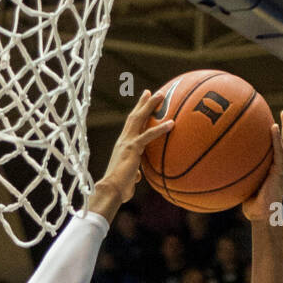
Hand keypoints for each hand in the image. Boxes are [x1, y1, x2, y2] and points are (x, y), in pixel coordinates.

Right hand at [90, 90, 173, 214]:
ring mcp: (127, 143)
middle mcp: (123, 141)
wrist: (110, 190)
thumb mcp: (128, 179)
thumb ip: (133, 174)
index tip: (143, 103)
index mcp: (122, 146)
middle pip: (134, 117)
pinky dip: (160, 129)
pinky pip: (148, 135)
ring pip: (139, 119)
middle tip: (151, 92)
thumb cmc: (119, 189)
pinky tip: (172, 123)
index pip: (130, 126)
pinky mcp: (132, 148)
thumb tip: (136, 177)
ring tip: (161, 95)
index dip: (137, 114)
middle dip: (143, 104)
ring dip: (150, 106)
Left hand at [242, 110, 282, 222]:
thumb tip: (220, 169)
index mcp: (275, 169)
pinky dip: (276, 139)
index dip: (278, 137)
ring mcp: (282, 169)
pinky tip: (273, 128)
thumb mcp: (244, 188)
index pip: (279, 150)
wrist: (262, 218)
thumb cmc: (252, 206)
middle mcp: (281, 167)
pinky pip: (279, 153)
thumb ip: (239, 176)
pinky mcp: (279, 173)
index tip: (274, 122)